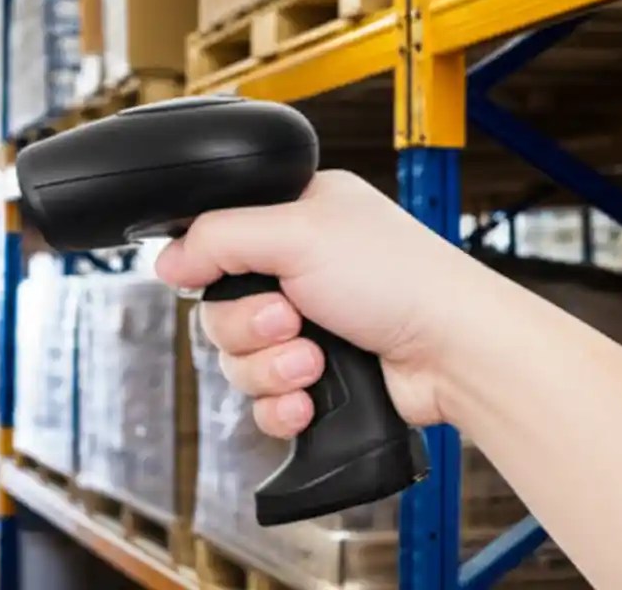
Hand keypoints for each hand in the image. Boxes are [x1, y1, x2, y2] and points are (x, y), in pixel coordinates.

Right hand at [155, 170, 477, 438]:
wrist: (455, 354)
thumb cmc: (402, 280)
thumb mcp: (297, 234)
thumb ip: (218, 237)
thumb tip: (166, 259)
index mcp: (294, 218)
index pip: (216, 240)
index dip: (209, 266)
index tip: (219, 278)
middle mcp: (298, 271)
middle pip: (218, 310)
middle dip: (248, 327)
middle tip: (290, 319)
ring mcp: (308, 328)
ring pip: (236, 360)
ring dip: (268, 367)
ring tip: (312, 361)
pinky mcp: (317, 380)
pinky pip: (262, 401)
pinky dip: (280, 403)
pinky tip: (309, 396)